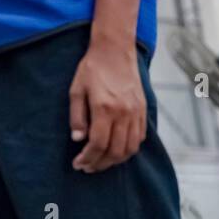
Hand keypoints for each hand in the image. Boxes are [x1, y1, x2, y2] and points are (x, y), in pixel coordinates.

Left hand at [69, 36, 145, 172]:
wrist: (114, 51)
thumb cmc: (91, 69)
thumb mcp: (76, 90)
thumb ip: (77, 116)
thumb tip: (78, 139)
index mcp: (105, 108)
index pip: (98, 144)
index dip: (88, 158)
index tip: (78, 164)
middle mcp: (124, 113)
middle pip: (115, 151)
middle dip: (100, 164)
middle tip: (87, 167)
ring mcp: (136, 112)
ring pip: (130, 148)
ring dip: (115, 160)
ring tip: (100, 162)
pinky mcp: (143, 110)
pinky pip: (139, 138)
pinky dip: (128, 149)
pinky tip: (116, 150)